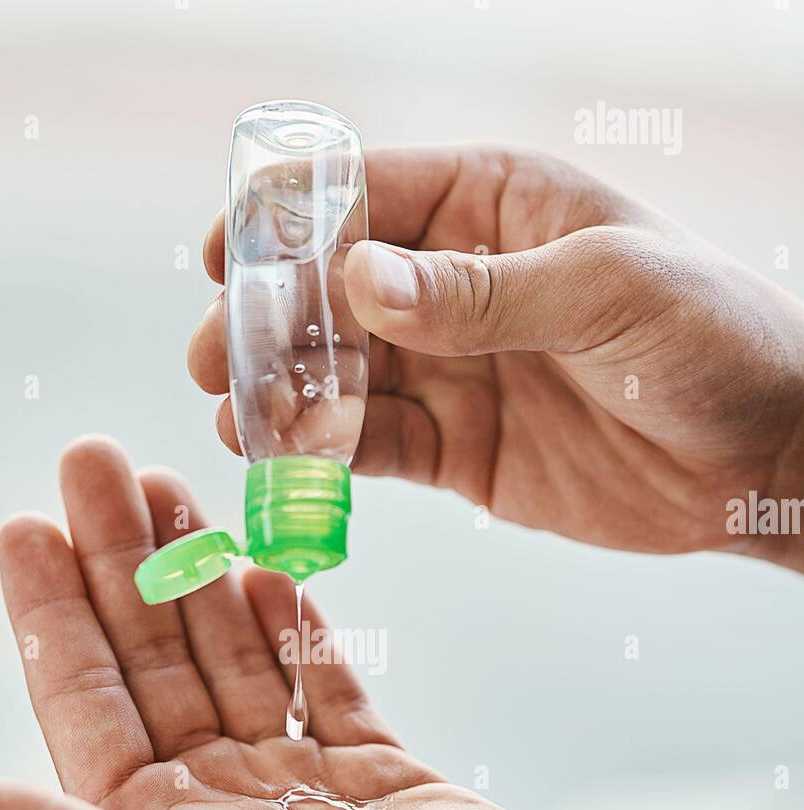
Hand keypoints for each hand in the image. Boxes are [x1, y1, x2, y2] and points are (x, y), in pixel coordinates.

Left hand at [0, 437, 586, 809]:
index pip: (84, 697)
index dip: (51, 609)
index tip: (28, 521)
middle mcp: (216, 803)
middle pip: (154, 660)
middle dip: (124, 560)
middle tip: (99, 461)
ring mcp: (300, 788)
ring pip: (236, 660)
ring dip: (201, 576)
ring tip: (176, 488)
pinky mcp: (380, 777)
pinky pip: (323, 686)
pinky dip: (297, 629)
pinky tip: (267, 567)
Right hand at [189, 146, 803, 570]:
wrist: (764, 455)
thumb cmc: (713, 337)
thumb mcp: (609, 291)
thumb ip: (483, 293)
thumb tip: (360, 281)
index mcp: (492, 205)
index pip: (365, 195)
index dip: (288, 222)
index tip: (226, 258)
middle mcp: (456, 282)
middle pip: (331, 291)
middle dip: (267, 322)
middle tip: (216, 358)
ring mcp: (451, 368)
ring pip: (339, 373)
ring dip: (282, 395)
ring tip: (237, 421)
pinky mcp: (456, 449)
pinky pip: (372, 446)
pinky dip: (324, 454)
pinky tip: (283, 460)